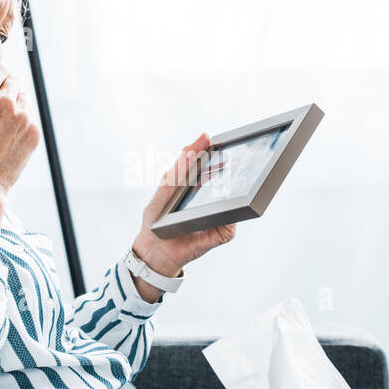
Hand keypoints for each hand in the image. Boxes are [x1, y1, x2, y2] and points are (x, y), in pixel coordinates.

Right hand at [0, 60, 39, 249]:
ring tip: (4, 117)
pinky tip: (9, 134)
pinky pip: (29, 117)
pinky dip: (21, 121)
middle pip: (13, 80)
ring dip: (15, 102)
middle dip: (5, 85)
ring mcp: (22, 118)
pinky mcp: (33, 133)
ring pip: (23, 97)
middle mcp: (5, 102)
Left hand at [129, 133, 236, 298]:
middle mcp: (210, 197)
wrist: (154, 249)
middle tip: (224, 152)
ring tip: (227, 172)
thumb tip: (195, 146)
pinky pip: (231, 223)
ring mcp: (218, 214)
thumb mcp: (165, 187)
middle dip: (226, 165)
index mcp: (195, 183)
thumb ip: (179, 168)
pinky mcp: (222, 233)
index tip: (209, 139)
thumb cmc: (157, 218)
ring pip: (234, 198)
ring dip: (232, 186)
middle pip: (225, 177)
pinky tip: (223, 203)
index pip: (209, 163)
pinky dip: (229, 214)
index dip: (211, 151)